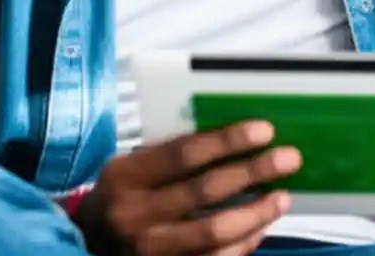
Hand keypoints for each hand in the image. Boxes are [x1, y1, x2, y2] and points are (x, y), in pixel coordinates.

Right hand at [74, 121, 299, 255]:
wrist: (86, 246)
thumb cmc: (120, 198)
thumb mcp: (131, 169)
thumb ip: (172, 155)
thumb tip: (235, 140)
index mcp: (125, 177)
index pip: (184, 154)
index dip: (228, 141)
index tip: (264, 131)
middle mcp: (134, 215)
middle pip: (205, 190)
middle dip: (253, 171)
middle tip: (288, 159)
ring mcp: (149, 250)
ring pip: (215, 231)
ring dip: (256, 212)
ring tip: (282, 197)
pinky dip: (243, 243)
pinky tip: (260, 227)